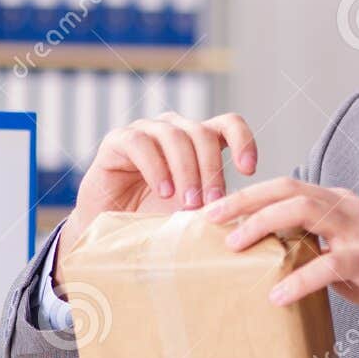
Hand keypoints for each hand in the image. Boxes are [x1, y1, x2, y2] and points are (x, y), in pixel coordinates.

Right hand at [54, 112, 257, 285]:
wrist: (110, 233)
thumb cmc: (155, 220)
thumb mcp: (192, 212)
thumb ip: (215, 204)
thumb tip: (248, 214)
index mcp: (197, 141)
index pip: (228, 124)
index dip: (243, 140)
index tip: (249, 170)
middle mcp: (173, 129)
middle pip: (203, 133)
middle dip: (211, 170)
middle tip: (211, 205)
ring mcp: (145, 131)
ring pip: (175, 136)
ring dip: (186, 171)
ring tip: (187, 204)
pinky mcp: (117, 140)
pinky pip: (140, 142)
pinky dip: (156, 167)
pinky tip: (163, 191)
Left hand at [203, 177, 358, 339]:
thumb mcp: (340, 254)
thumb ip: (309, 245)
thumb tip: (263, 251)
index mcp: (338, 203)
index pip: (285, 188)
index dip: (247, 195)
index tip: (213, 210)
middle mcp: (349, 208)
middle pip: (289, 192)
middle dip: (246, 203)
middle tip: (211, 220)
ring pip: (306, 214)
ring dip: (265, 227)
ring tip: (235, 247)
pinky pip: (330, 265)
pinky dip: (299, 279)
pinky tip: (277, 295)